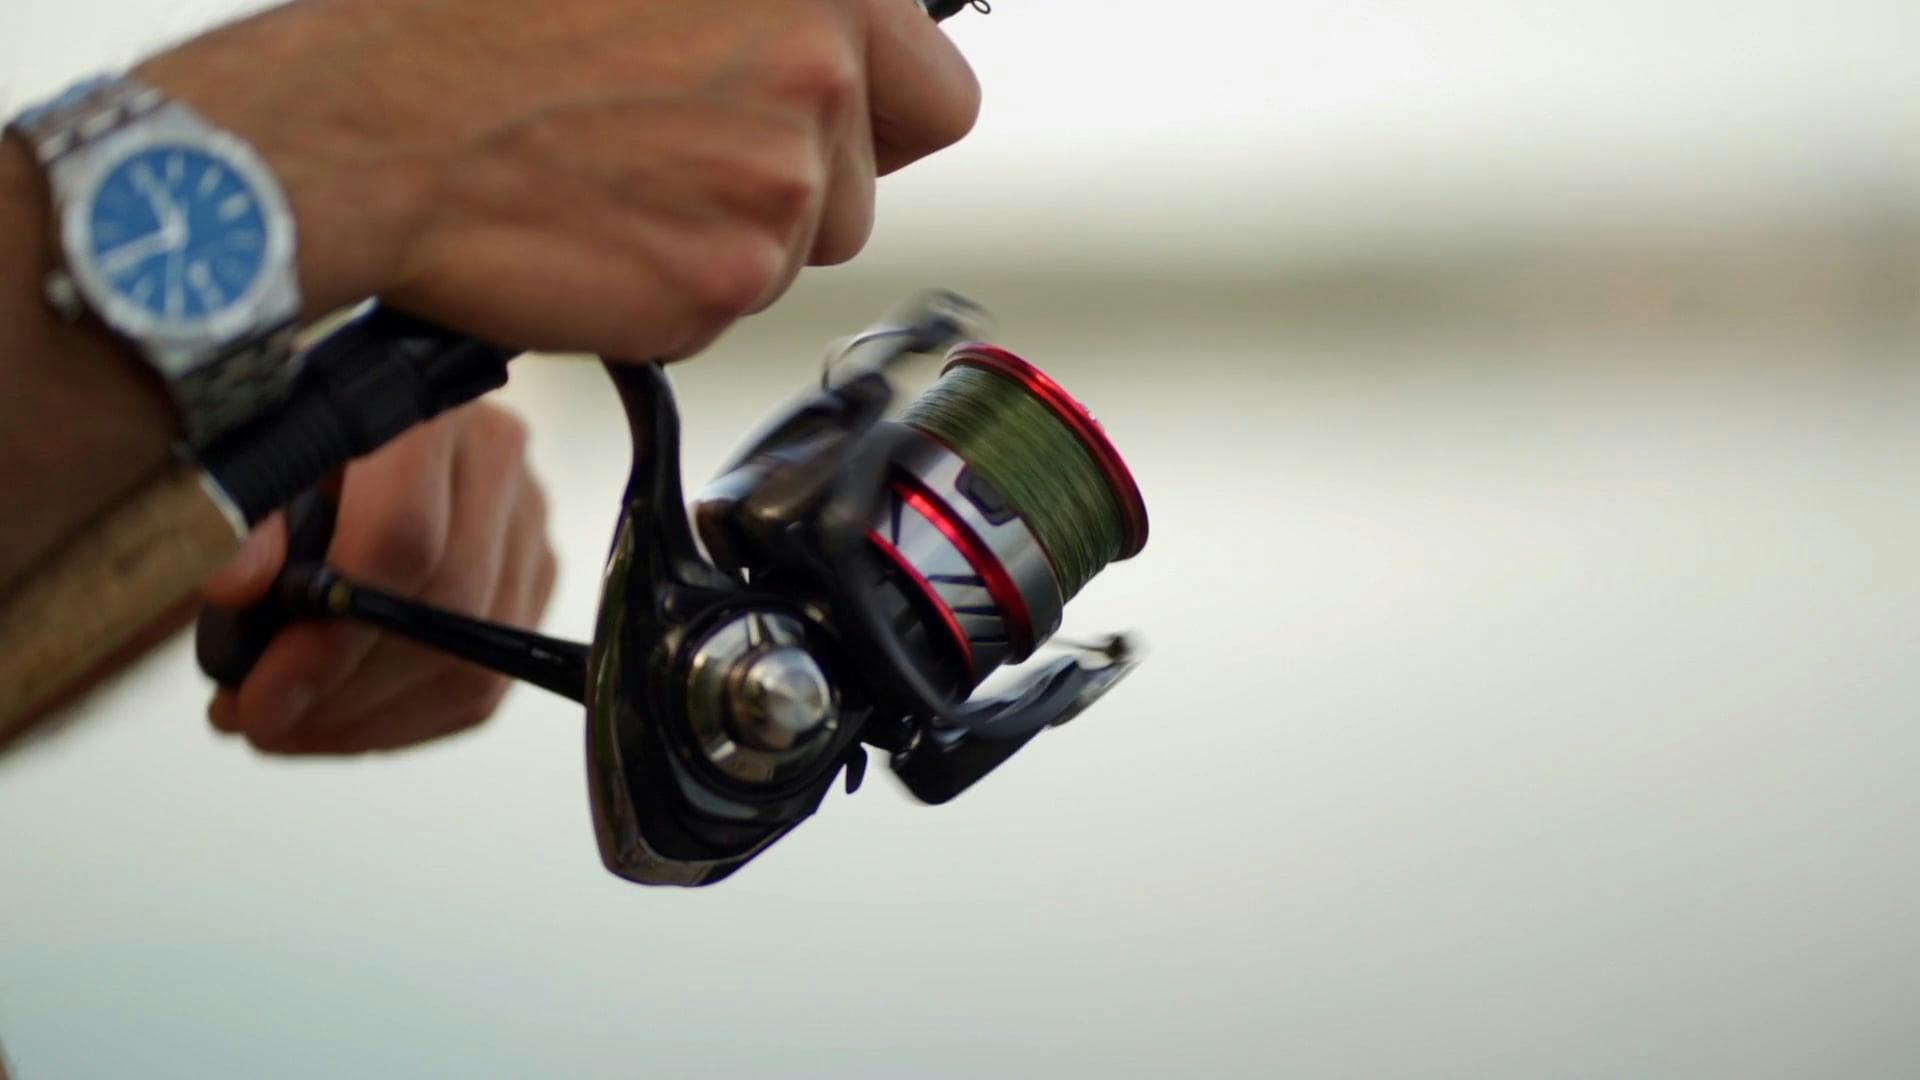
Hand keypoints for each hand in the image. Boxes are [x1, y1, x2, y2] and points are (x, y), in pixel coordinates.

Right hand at [136, 0, 980, 360]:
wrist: (371, 126)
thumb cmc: (468, 30)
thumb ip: (758, 10)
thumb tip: (821, 43)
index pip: (936, 93)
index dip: (880, 124)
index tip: (829, 132)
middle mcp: (813, 76)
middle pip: (861, 194)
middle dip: (791, 196)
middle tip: (684, 164)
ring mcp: (775, 188)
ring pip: (792, 259)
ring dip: (723, 244)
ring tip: (620, 186)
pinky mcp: (723, 282)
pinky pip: (726, 314)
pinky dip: (669, 295)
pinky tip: (595, 235)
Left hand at [201, 401, 556, 753]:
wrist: (349, 421)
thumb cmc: (291, 433)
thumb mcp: (247, 450)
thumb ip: (236, 511)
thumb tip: (236, 584)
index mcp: (427, 413)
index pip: (403, 539)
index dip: (330, 637)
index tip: (259, 697)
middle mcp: (499, 464)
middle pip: (445, 613)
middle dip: (342, 695)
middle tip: (258, 724)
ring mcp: (528, 525)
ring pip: (473, 664)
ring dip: (369, 721)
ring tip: (287, 727)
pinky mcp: (533, 579)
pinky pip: (484, 686)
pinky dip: (403, 722)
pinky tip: (338, 722)